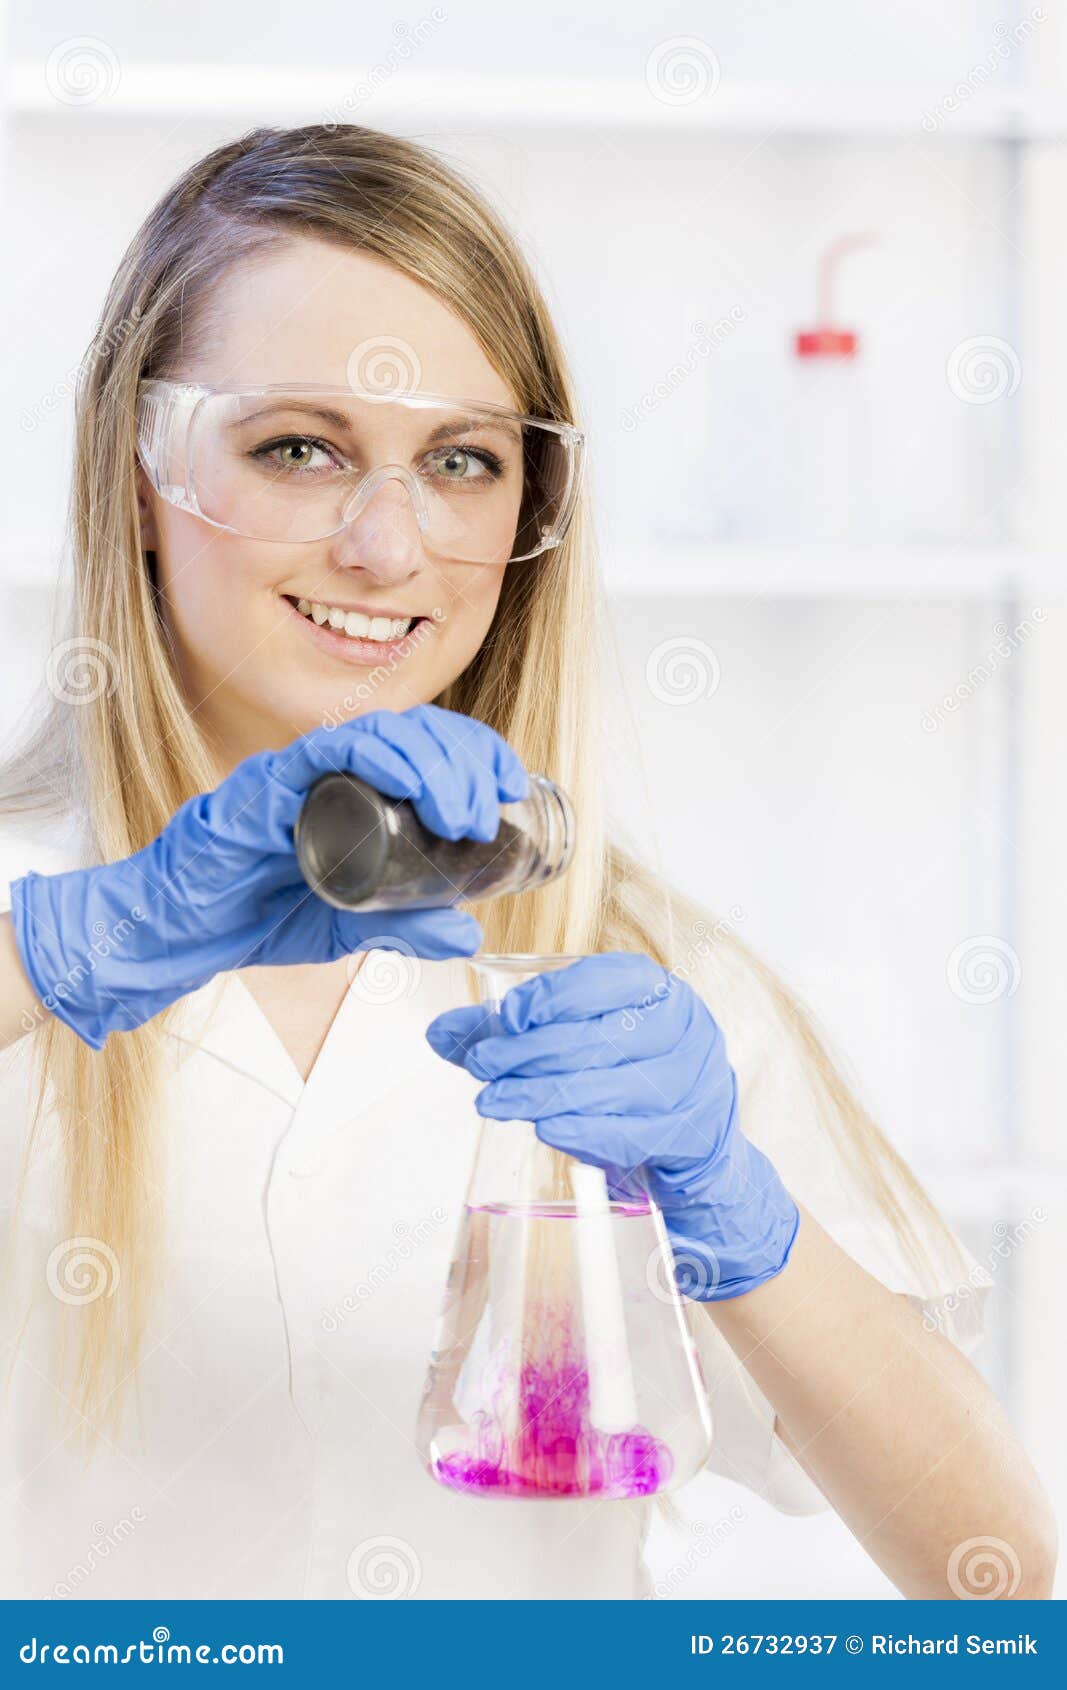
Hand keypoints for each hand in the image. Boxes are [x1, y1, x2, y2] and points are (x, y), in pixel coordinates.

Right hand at [11, 704, 528, 1049]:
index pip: (427, 745)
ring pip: (381, 731)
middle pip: (415, 730)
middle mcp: (331, 766)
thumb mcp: (353, 928)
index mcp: (356, 786)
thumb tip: (468, 932)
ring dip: (435, 763)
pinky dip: (375, 757)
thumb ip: (407, 927)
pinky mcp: (265, 785)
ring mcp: (298, 770)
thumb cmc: (257, 918)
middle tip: (493, 811)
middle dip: (467, 760)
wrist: (183, 936)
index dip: (477, 752)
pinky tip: (410, 780)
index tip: (513, 784)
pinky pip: (324, 751)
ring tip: (466, 813)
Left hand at [426, 951, 798, 1299]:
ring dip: (543, 1095)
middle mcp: (681, 1025)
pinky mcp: (691, 1130)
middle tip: (482, 1066)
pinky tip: (543, 1128)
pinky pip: (631, 1132)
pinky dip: (583, 1132)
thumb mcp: (573, 1038)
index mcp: (652, 986)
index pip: (602, 981)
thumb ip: (508, 1032)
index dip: (550, 998)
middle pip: (598, 1037)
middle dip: (530, 1053)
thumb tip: (439, 1032)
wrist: (694, 1133)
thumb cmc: (623, 1071)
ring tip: (493, 1102)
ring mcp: (692, 1079)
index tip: (504, 1018)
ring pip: (609, 1086)